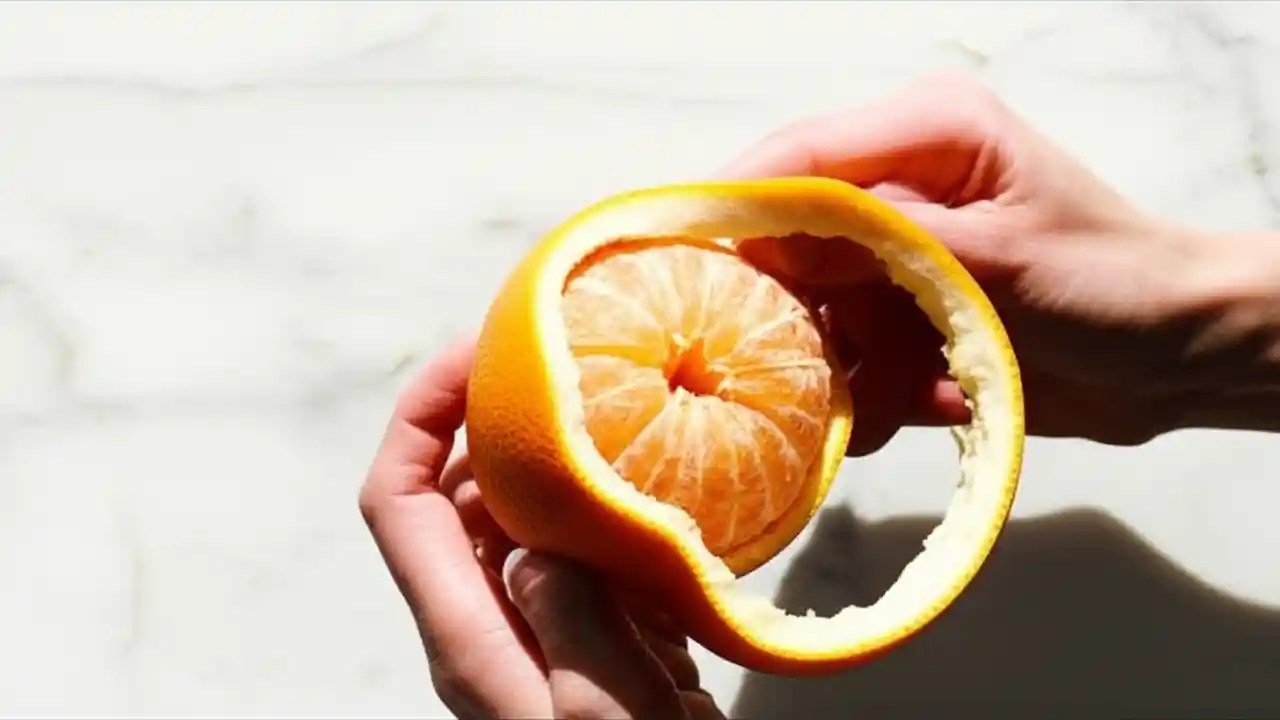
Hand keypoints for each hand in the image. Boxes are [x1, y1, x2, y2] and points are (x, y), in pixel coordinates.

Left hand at [359, 338, 725, 719]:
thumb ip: (566, 627)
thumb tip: (533, 540)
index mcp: (469, 641)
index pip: (397, 505)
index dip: (417, 416)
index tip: (476, 353)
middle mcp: (486, 627)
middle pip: (454, 496)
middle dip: (494, 422)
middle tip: (567, 364)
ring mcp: (536, 632)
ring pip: (517, 516)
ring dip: (555, 464)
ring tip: (618, 413)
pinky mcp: (585, 637)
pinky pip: (575, 551)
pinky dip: (601, 510)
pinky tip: (655, 496)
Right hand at [720, 72, 1279, 451]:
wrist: (1175, 357)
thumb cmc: (1108, 284)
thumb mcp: (995, 258)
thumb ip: (880, 243)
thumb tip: (769, 242)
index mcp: (927, 133)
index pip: (799, 156)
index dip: (734, 205)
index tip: (674, 261)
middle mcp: (902, 185)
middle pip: (792, 237)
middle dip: (790, 307)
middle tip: (775, 365)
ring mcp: (899, 254)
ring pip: (816, 307)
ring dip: (840, 363)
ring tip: (890, 395)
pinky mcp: (905, 312)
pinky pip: (851, 352)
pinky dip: (874, 391)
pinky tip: (926, 405)